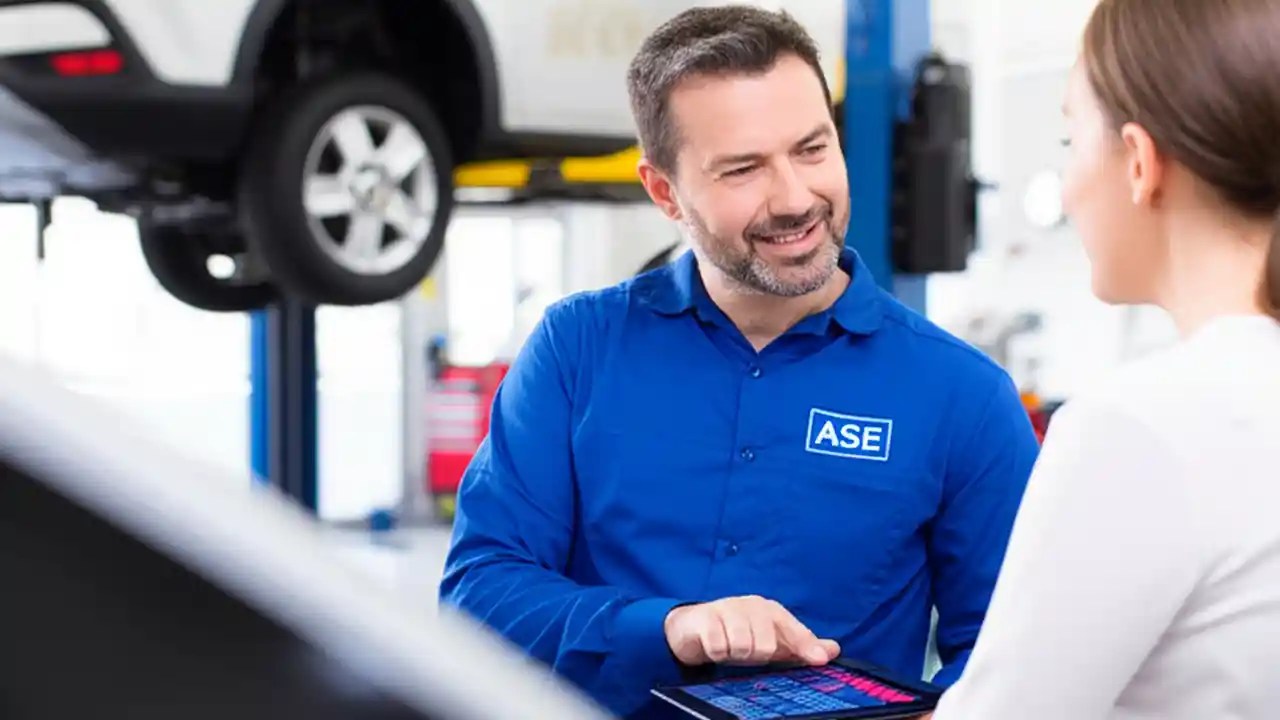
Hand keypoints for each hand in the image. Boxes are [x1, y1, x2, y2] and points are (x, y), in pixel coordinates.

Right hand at [664, 595, 840, 666]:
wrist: (695, 626)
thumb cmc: (739, 634)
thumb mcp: (771, 641)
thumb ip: (801, 645)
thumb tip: (834, 650)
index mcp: (771, 610)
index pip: (793, 629)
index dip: (806, 645)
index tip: (819, 660)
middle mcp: (751, 605)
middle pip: (765, 645)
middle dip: (755, 655)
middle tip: (746, 651)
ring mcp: (727, 608)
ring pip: (742, 646)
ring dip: (735, 655)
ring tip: (729, 648)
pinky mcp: (705, 618)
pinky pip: (718, 647)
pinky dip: (717, 652)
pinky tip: (714, 646)